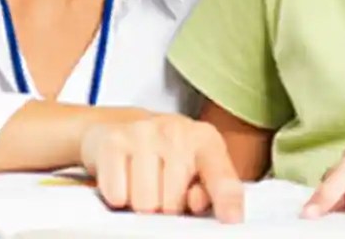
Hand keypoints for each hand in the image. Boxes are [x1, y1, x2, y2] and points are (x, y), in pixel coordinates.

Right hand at [79, 114, 244, 222]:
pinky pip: (118, 195)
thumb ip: (208, 190)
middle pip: (172, 204)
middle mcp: (177, 131)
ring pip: (144, 204)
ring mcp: (143, 132)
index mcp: (206, 141)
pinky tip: (123, 178)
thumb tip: (196, 202)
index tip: (231, 219)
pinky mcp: (113, 141)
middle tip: (160, 189)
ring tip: (141, 183)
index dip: (226, 201)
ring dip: (140, 203)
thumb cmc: (167, 157)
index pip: (220, 177)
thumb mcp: (196, 171)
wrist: (121, 126)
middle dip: (165, 207)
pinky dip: (118, 196)